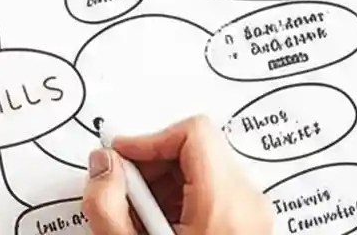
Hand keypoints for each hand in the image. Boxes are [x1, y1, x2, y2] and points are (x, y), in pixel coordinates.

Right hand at [83, 116, 272, 234]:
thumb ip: (109, 205)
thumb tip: (102, 164)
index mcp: (227, 204)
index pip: (193, 132)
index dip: (149, 140)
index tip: (120, 157)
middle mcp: (249, 203)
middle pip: (196, 148)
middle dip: (152, 165)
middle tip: (124, 193)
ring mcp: (253, 214)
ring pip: (202, 168)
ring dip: (164, 184)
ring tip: (143, 220)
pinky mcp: (249, 223)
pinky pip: (213, 191)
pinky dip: (181, 199)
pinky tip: (162, 227)